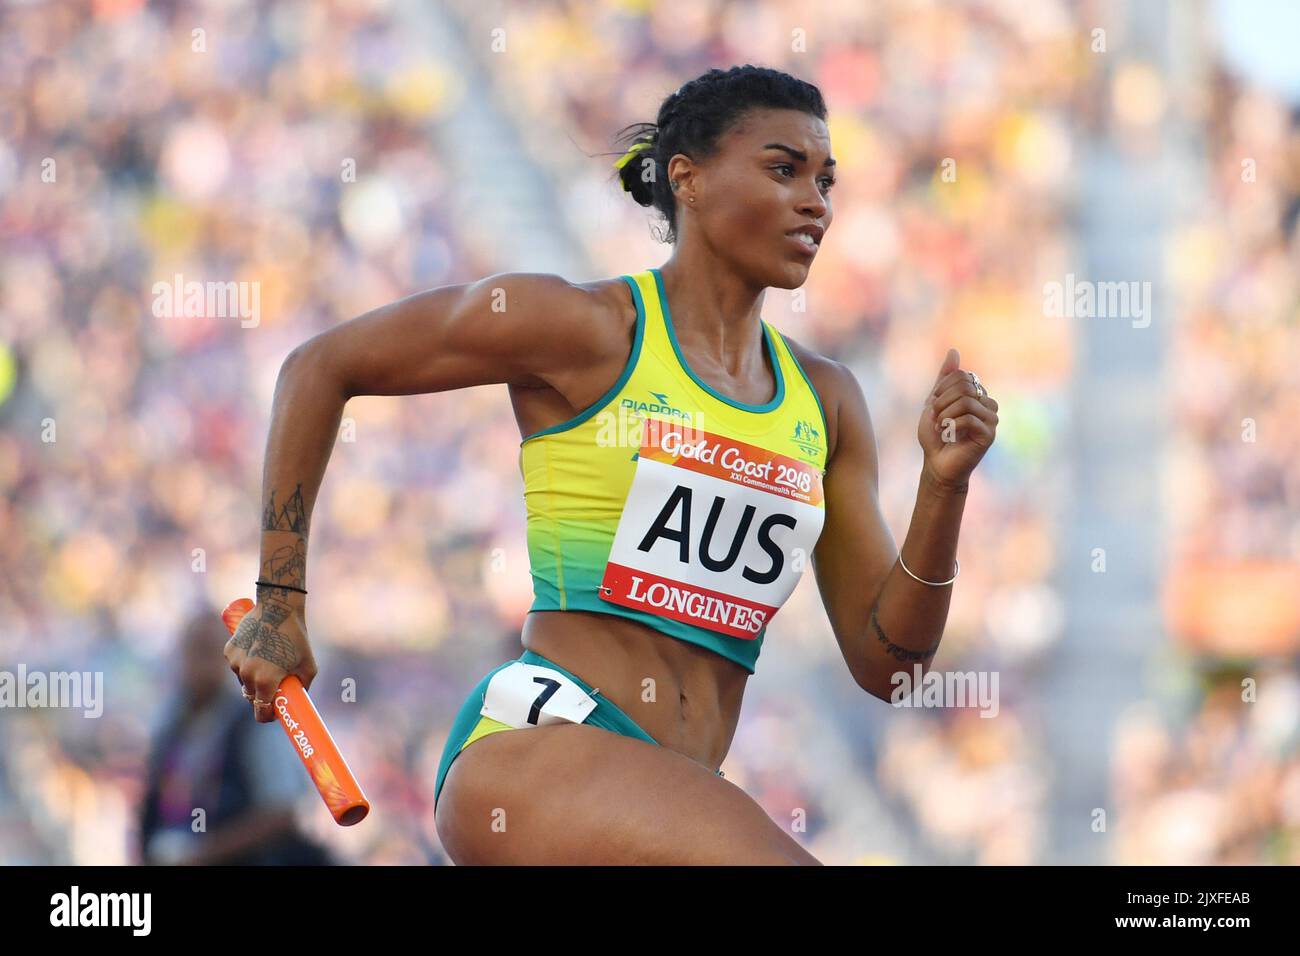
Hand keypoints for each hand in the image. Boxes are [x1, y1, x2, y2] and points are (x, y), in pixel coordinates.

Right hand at [223, 591, 316, 722]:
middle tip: (275, 684)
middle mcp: (247, 675)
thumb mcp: (308, 666)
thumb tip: (296, 699)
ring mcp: (235, 663)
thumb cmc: (296, 638)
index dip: (268, 715)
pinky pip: (237, 664)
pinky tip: (257, 648)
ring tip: (268, 659)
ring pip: (243, 680)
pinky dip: (245, 662)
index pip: (260, 713)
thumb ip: (302, 687)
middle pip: (252, 697)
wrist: (278, 608)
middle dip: (263, 695)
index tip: (274, 712)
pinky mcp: (228, 651)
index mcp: (266, 682)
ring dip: (253, 677)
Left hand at [917, 347, 997, 491]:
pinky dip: (951, 426)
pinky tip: (947, 435)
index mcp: (976, 394)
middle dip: (942, 401)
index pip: (961, 375)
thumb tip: (954, 351)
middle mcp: (987, 403)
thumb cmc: (936, 436)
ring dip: (945, 414)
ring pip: (967, 401)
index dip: (942, 389)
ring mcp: (991, 419)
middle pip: (965, 386)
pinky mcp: (989, 434)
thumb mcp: (935, 402)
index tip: (935, 406)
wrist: (937, 464)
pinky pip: (969, 418)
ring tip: (940, 427)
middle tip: (936, 418)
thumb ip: (945, 378)